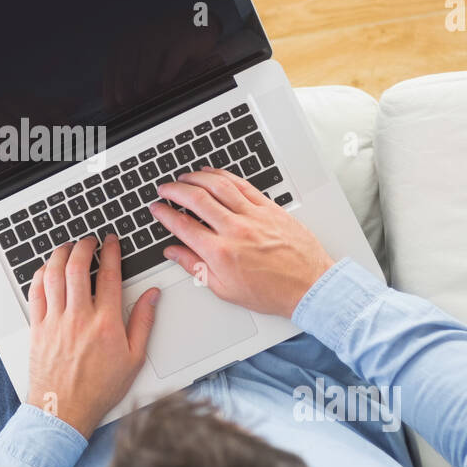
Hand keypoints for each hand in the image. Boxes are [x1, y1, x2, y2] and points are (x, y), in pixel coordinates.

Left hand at [26, 235, 159, 438]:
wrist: (65, 409)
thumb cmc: (99, 389)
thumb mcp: (134, 358)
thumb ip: (144, 322)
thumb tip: (152, 296)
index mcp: (105, 322)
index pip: (108, 274)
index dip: (111, 252)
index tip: (111, 242)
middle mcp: (79, 317)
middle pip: (77, 267)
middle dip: (83, 246)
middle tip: (88, 240)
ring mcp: (55, 321)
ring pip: (53, 275)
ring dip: (59, 255)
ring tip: (67, 247)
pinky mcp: (38, 328)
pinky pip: (36, 293)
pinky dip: (41, 275)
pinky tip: (46, 270)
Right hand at [150, 168, 334, 318]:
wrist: (309, 287)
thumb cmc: (271, 292)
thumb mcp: (225, 289)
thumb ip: (195, 267)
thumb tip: (174, 253)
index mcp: (221, 253)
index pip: (183, 226)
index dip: (164, 214)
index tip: (156, 209)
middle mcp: (235, 230)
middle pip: (197, 199)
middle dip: (175, 190)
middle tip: (165, 188)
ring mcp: (254, 216)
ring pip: (218, 186)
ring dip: (197, 177)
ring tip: (184, 177)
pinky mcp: (269, 208)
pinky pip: (242, 185)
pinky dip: (224, 175)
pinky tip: (213, 174)